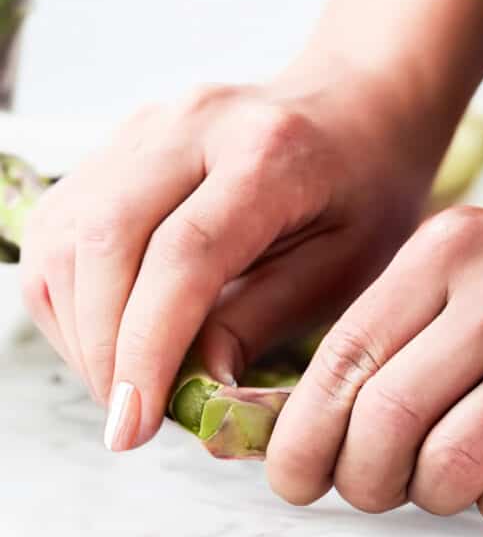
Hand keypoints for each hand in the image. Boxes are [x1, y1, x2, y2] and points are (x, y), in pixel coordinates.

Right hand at [20, 54, 436, 450]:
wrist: (356, 111)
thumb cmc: (365, 194)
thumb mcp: (344, 271)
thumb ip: (260, 328)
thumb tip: (186, 397)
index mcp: (270, 155)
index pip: (182, 255)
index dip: (146, 348)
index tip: (133, 425)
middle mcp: (196, 124)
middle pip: (105, 239)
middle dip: (101, 347)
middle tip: (127, 415)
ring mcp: (150, 124)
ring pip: (66, 233)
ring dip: (77, 325)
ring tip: (121, 376)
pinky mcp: (122, 140)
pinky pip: (62, 223)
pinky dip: (69, 292)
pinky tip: (108, 329)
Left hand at [267, 206, 482, 529]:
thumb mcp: (469, 269)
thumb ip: (393, 329)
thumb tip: (306, 422)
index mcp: (450, 248)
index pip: (345, 353)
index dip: (303, 432)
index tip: (292, 474)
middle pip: (383, 422)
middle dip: (359, 479)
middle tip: (366, 488)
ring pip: (444, 473)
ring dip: (430, 495)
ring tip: (447, 471)